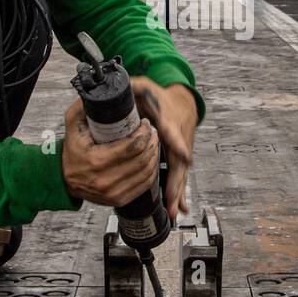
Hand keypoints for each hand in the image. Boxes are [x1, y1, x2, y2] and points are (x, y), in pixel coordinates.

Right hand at [61, 99, 159, 206]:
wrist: (63, 180)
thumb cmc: (71, 152)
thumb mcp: (71, 126)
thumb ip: (81, 108)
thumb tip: (96, 93)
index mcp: (97, 161)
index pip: (133, 146)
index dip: (144, 132)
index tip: (145, 124)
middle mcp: (106, 180)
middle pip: (143, 159)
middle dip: (152, 142)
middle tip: (151, 131)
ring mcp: (114, 192)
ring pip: (147, 172)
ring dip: (155, 155)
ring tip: (153, 143)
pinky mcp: (120, 199)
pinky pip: (144, 185)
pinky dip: (152, 171)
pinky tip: (150, 159)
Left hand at [132, 78, 197, 220]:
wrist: (181, 102)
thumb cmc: (158, 96)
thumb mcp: (144, 87)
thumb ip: (130, 86)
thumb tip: (114, 89)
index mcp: (167, 117)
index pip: (172, 130)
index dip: (178, 142)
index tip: (184, 155)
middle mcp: (177, 136)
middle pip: (179, 160)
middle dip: (177, 181)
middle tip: (173, 199)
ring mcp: (180, 148)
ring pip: (180, 172)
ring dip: (178, 191)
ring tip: (176, 209)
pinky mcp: (178, 157)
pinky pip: (178, 175)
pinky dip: (178, 192)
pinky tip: (179, 208)